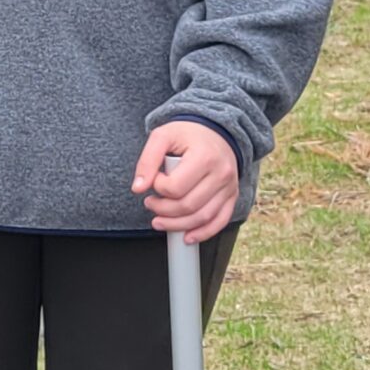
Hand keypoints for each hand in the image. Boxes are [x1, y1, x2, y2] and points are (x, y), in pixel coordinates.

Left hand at [134, 122, 238, 240]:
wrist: (216, 131)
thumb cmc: (187, 134)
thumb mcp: (163, 136)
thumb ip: (147, 160)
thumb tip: (137, 188)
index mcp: (205, 157)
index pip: (175, 187)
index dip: (158, 188)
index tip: (154, 180)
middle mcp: (221, 174)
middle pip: (188, 206)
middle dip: (163, 210)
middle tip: (150, 203)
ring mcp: (229, 187)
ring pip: (203, 217)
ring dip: (177, 225)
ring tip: (159, 221)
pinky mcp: (232, 196)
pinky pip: (220, 221)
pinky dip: (203, 233)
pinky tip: (187, 237)